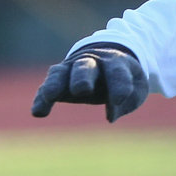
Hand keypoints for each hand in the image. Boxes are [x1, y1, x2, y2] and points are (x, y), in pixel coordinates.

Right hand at [31, 44, 148, 122]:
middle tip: (82, 90)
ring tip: (50, 96)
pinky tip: (38, 112)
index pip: (117, 71)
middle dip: (82, 77)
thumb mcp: (137, 87)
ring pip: (60, 73)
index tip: (119, 100)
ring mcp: (71, 69)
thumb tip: (110, 116)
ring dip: (54, 84)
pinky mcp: (58, 80)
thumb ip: (128, 100)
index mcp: (115, 61)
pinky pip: (45, 88)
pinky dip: (41, 99)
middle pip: (84, 66)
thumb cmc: (126, 78)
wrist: (107, 59)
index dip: (119, 85)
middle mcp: (91, 62)